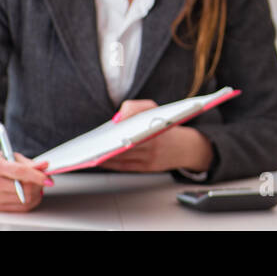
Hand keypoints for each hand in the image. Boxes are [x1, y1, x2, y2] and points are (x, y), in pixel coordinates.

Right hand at [0, 151, 50, 212]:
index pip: (19, 172)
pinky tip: (31, 192)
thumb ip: (29, 163)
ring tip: (37, 184)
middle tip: (45, 178)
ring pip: (25, 200)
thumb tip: (45, 166)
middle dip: (39, 184)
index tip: (49, 178)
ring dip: (37, 192)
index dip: (36, 176)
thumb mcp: (10, 157)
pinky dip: (32, 200)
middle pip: (23, 188)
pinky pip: (21, 207)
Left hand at [97, 99, 211, 172]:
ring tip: (92, 153)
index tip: (106, 131)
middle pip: (125, 145)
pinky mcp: (147, 168)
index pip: (134, 127)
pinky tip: (101, 160)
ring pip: (123, 158)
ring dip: (106, 157)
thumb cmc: (164, 125)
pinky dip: (111, 164)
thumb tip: (117, 119)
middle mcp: (154, 142)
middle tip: (93, 146)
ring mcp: (151, 157)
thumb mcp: (152, 109)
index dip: (119, 128)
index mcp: (156, 124)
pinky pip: (125, 167)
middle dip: (108, 146)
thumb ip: (134, 107)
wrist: (184, 147)